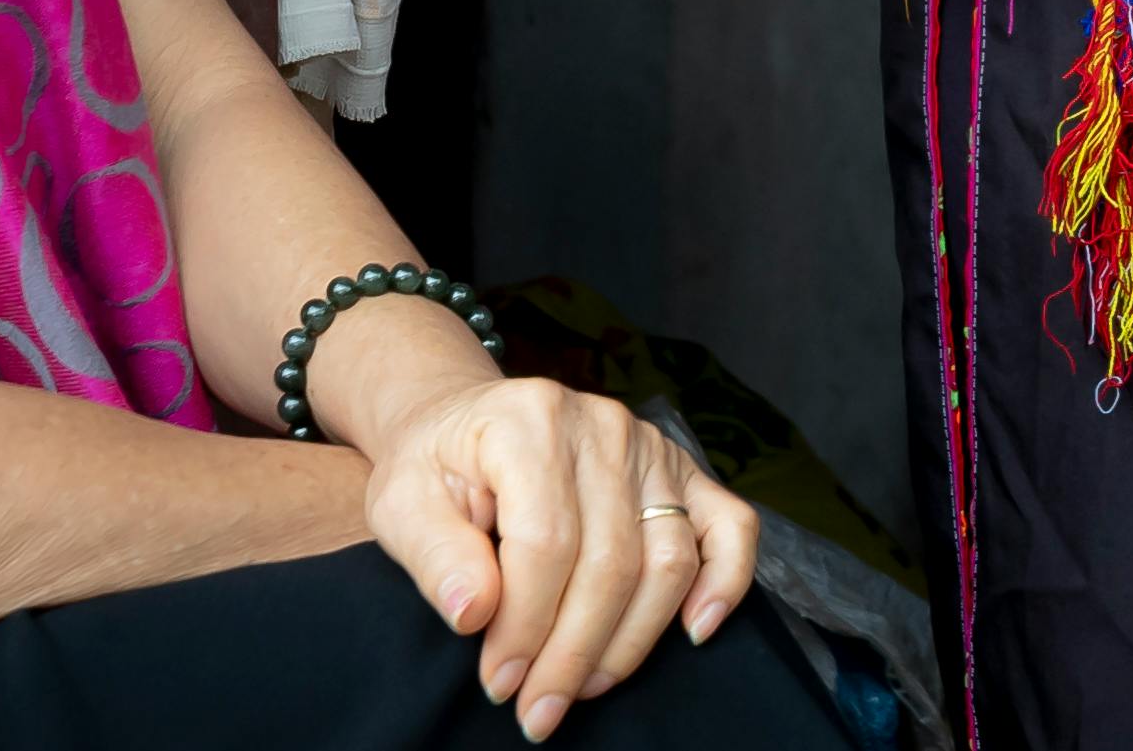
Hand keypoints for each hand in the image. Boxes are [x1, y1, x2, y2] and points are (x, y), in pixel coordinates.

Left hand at [356, 375, 760, 739]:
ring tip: (582, 686)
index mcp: (530, 421)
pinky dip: (726, 582)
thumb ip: (434, 553)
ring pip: (667, 560)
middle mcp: (602, 426)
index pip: (546, 541)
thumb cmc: (435, 470)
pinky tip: (695, 632)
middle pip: (610, 561)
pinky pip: (730, 527)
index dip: (525, 625)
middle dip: (572, 652)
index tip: (500, 684)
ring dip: (629, 641)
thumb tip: (474, 613)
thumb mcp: (402, 503)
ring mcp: (650, 448)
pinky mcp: (683, 473)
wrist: (465, 427)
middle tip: (538, 711)